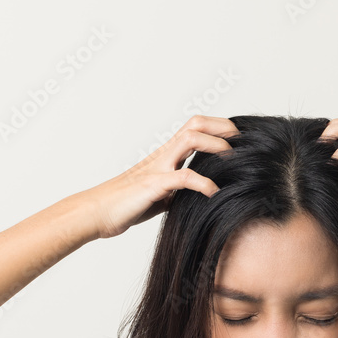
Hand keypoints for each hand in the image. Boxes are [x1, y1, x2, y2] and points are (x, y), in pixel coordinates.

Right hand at [82, 115, 238, 239]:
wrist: (97, 213)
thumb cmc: (124, 205)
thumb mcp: (159, 195)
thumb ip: (176, 190)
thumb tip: (196, 195)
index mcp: (164, 156)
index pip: (193, 129)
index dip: (216, 127)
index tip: (235, 137)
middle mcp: (162, 156)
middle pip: (194, 124)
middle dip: (220, 127)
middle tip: (239, 138)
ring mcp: (158, 168)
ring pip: (190, 140)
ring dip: (215, 145)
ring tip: (232, 157)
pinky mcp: (154, 185)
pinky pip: (184, 177)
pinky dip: (204, 183)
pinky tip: (214, 192)